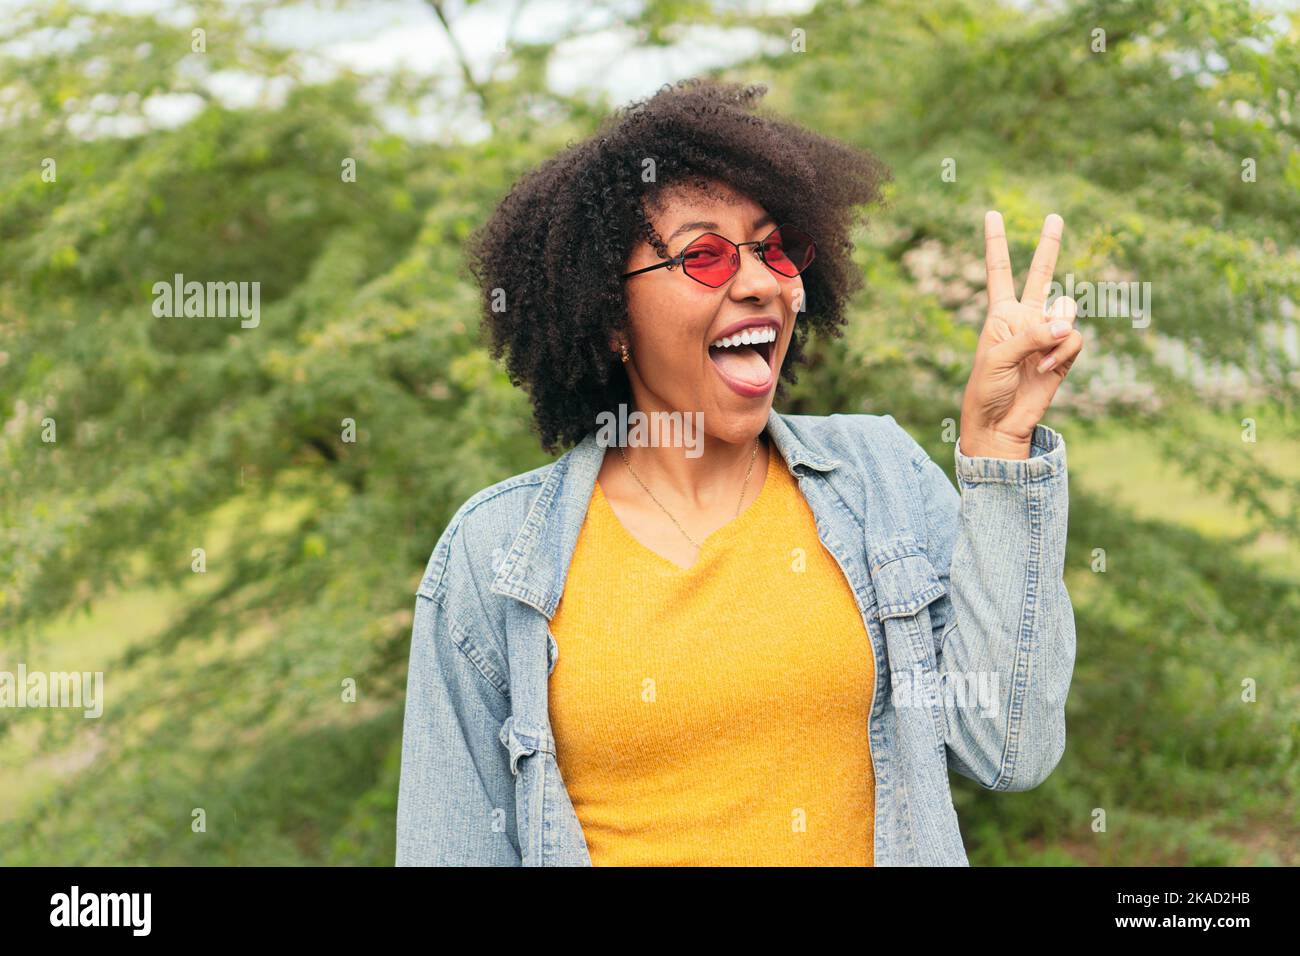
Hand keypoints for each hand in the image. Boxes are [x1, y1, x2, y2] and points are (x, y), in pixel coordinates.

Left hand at [959, 211, 1083, 458]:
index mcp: (1000, 313)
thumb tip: (1068, 324)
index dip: (996, 244)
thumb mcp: (999, 358)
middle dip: (1049, 246)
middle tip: (1055, 217)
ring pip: (1066, 311)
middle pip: (1041, 275)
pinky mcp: (1063, 354)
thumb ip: (1032, 336)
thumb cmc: (987, 389)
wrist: (999, 422)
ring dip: (1054, 334)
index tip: (992, 214)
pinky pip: (1074, 338)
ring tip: (1035, 361)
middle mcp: (1026, 318)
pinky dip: (1061, 353)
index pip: (998, 272)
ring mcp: (1046, 334)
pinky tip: (1043, 371)